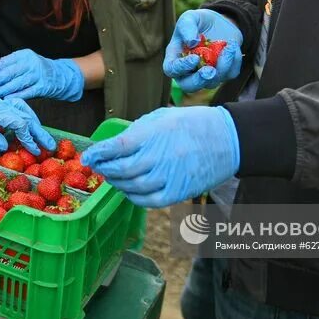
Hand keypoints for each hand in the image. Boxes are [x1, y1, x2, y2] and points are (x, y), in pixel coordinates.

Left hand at [0, 49, 84, 101]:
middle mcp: (32, 63)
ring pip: (16, 83)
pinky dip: (15, 96)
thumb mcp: (25, 62)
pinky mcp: (43, 86)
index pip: (5, 62)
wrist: (60, 76)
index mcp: (25, 55)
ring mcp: (38, 75)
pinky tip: (7, 99)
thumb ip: (11, 66)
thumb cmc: (37, 71)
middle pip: (9, 72)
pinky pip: (26, 92)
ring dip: (3, 90)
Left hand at [0, 75, 55, 154]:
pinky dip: (26, 117)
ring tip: (43, 138)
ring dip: (35, 124)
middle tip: (50, 146)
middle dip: (39, 132)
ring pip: (24, 111)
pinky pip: (17, 109)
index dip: (28, 137)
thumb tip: (5, 147)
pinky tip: (29, 126)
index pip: (19, 123)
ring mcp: (0, 103)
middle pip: (25, 117)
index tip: (34, 150)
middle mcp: (1, 104)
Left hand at [81, 105, 239, 207]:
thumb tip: (114, 146)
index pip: (118, 146)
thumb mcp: (163, 117)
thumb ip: (139, 131)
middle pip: (122, 170)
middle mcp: (160, 156)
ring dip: (117, 183)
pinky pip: (149, 201)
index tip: (89, 156)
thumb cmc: (194, 123)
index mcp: (155, 133)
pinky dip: (134, 198)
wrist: (229, 139)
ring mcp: (170, 176)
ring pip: (133, 187)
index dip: (99, 153)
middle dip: (105, 169)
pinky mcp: (179, 191)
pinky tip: (129, 191)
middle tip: (98, 167)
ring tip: (112, 178)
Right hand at [163, 9, 243, 93]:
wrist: (220, 23)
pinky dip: (234, 61)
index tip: (194, 58)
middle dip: (200, 81)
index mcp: (175, 58)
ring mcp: (206, 74)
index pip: (172, 70)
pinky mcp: (223, 73)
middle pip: (189, 86)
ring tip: (229, 46)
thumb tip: (191, 43)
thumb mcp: (190, 17)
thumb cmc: (200, 21)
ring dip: (223, 67)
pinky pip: (230, 74)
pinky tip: (232, 46)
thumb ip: (187, 26)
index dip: (181, 68)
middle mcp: (189, 71)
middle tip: (210, 71)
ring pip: (212, 83)